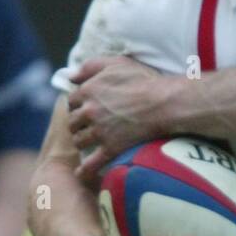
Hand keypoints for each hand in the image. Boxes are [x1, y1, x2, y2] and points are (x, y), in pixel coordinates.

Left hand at [68, 56, 172, 183]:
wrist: (165, 103)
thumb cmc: (144, 80)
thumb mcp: (116, 63)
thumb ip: (90, 66)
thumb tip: (70, 76)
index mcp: (88, 91)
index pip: (72, 100)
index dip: (79, 104)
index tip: (86, 107)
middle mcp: (89, 112)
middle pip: (72, 122)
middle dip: (78, 123)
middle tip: (87, 125)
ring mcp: (99, 131)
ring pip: (79, 141)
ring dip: (82, 142)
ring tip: (90, 143)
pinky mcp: (111, 148)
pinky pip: (92, 163)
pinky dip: (85, 169)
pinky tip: (81, 172)